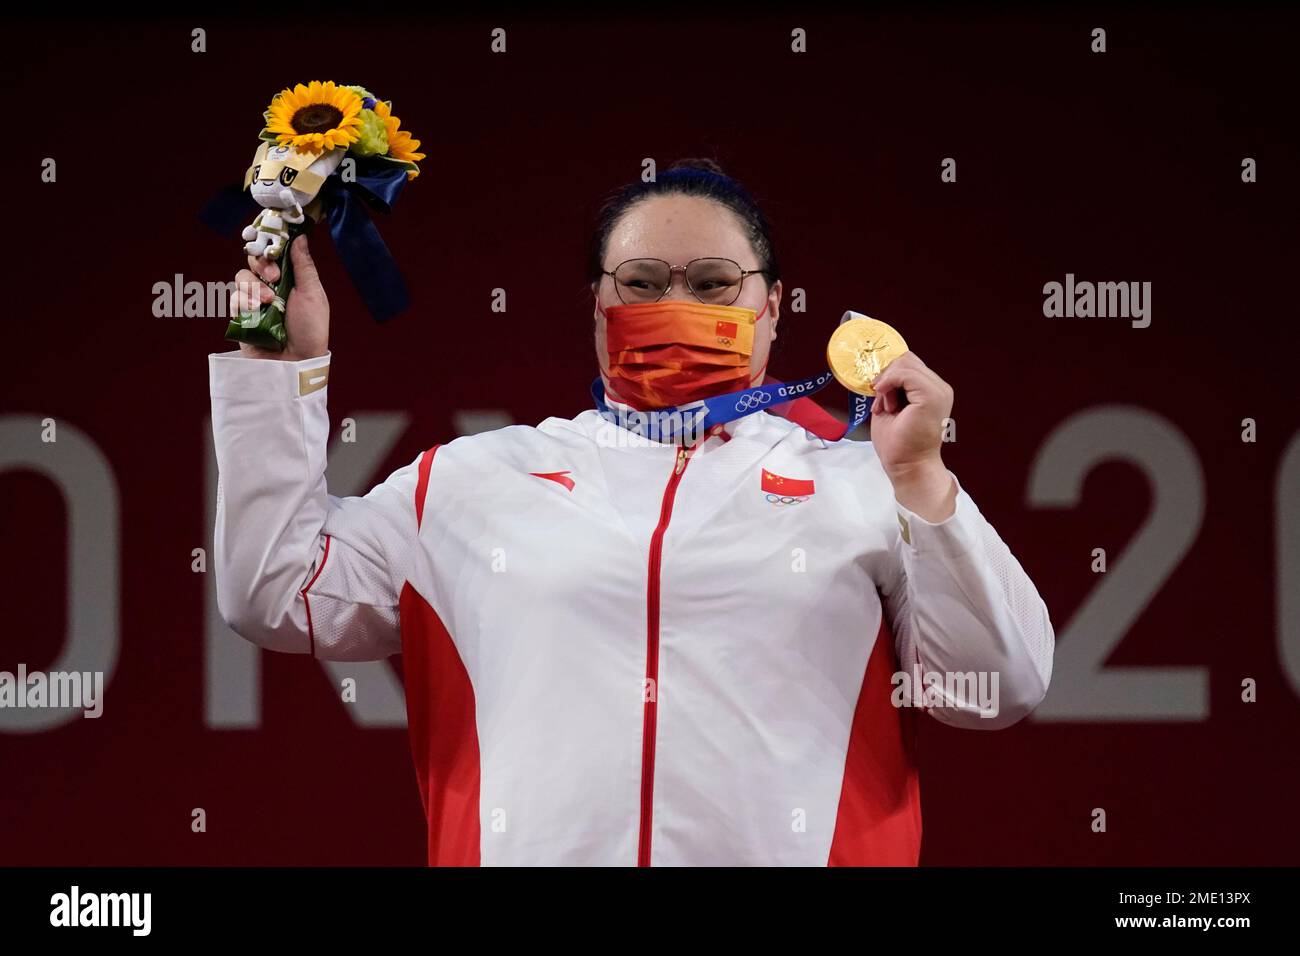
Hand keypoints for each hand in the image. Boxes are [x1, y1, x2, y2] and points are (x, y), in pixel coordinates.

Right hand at [229, 234, 328, 360]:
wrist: (296, 363)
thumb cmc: (310, 330)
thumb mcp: (312, 294)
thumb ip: (303, 265)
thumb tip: (301, 236)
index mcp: (290, 279)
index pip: (274, 254)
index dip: (270, 248)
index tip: (275, 250)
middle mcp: (270, 287)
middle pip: (254, 261)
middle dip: (262, 265)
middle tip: (274, 278)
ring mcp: (255, 302)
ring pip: (241, 278)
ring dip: (253, 286)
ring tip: (267, 302)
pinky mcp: (241, 317)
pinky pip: (233, 299)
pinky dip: (243, 302)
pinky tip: (255, 311)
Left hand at [868, 351, 956, 521]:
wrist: (908, 467)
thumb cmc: (898, 445)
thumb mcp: (890, 407)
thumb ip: (891, 387)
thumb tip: (881, 372)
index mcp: (931, 390)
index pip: (908, 364)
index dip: (888, 374)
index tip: (878, 394)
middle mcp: (939, 388)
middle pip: (906, 359)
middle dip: (886, 376)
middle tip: (880, 401)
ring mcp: (938, 391)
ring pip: (905, 363)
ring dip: (887, 383)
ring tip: (886, 407)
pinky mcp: (932, 397)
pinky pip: (906, 373)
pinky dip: (888, 383)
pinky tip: (885, 404)